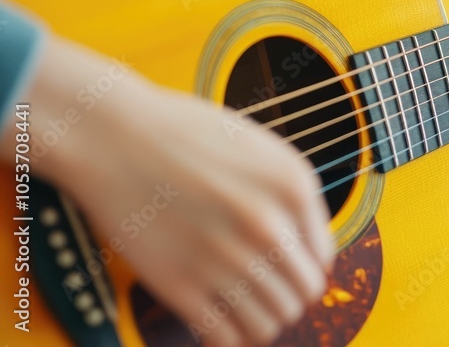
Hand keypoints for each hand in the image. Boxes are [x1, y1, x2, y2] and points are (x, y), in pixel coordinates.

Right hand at [1, 37, 333, 346]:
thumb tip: (311, 251)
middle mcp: (268, 226)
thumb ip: (292, 198)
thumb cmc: (184, 135)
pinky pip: (226, 337)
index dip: (304, 266)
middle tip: (265, 288)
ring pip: (271, 322)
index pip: (322, 259)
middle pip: (303, 295)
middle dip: (287, 295)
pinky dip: (228, 338)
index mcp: (293, 187)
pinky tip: (218, 321)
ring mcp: (226, 258)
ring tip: (243, 306)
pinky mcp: (182, 285)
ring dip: (261, 320)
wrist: (113, 134)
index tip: (285, 267)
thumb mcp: (261, 149)